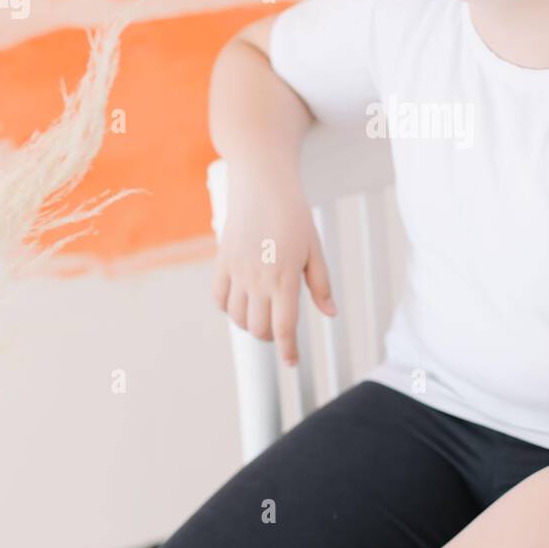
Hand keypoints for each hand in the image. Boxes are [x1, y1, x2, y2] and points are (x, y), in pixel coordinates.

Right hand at [212, 168, 335, 366]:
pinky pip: (219, 298)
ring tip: (262, 315)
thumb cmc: (294, 215)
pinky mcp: (222, 261)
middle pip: (259, 328)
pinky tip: (241, 303)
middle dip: (271, 337)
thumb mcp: (314, 249)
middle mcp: (258, 279)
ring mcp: (236, 271)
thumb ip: (320, 284)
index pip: (284, 328)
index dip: (288, 351)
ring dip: (250, 324)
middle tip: (280, 331)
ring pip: (237, 317)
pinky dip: (228, 308)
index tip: (292, 363)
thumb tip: (330, 314)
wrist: (262, 184)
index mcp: (284, 278)